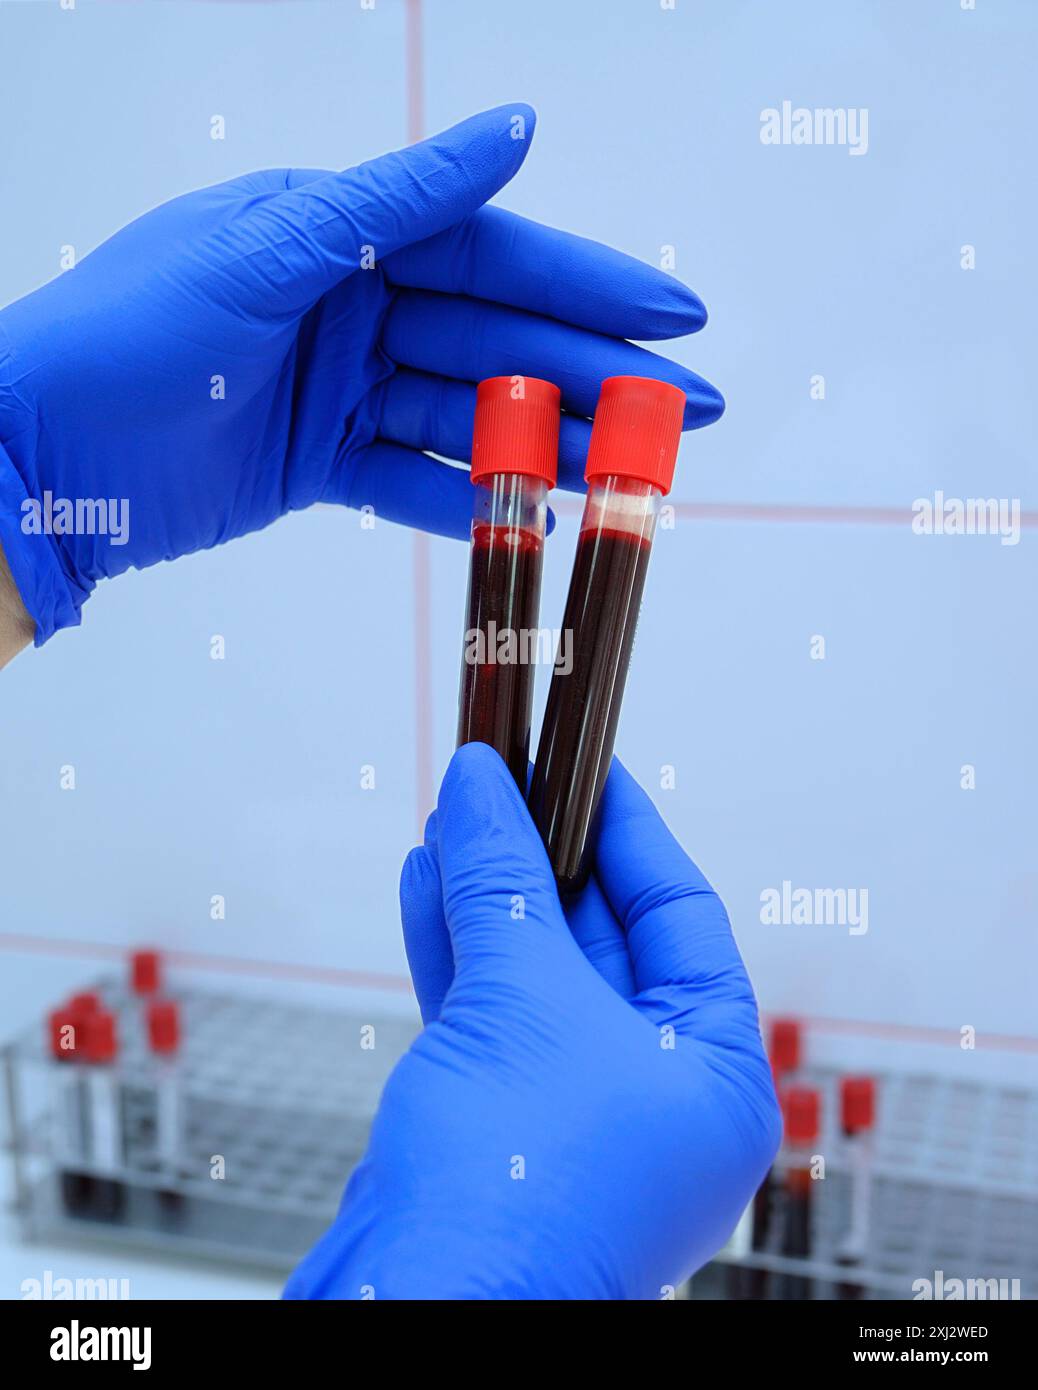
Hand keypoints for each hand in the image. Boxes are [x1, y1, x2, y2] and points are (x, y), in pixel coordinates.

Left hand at [0, 103, 721, 643]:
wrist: (38, 452)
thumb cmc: (127, 329)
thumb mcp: (269, 246)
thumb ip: (398, 201)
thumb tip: (516, 126)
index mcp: (342, 233)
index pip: (493, 253)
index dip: (588, 285)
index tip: (673, 314)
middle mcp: (353, 305)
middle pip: (499, 341)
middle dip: (598, 375)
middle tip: (691, 410)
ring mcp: (341, 388)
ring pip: (471, 416)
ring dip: (553, 444)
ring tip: (637, 471)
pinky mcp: (321, 462)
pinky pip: (414, 479)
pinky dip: (472, 498)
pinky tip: (538, 512)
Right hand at [284, 744, 778, 1299]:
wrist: (416, 1308)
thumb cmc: (516, 1202)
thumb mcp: (523, 1000)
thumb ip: (505, 882)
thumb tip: (486, 788)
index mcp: (713, 1077)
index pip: (681, 917)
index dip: (629, 833)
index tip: (588, 769)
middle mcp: (653, 1096)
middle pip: (601, 938)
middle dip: (545, 856)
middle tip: (509, 783)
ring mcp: (573, 1112)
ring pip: (533, 971)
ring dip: (489, 893)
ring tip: (459, 815)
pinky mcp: (500, 1123)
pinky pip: (486, 1012)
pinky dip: (455, 947)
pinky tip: (427, 882)